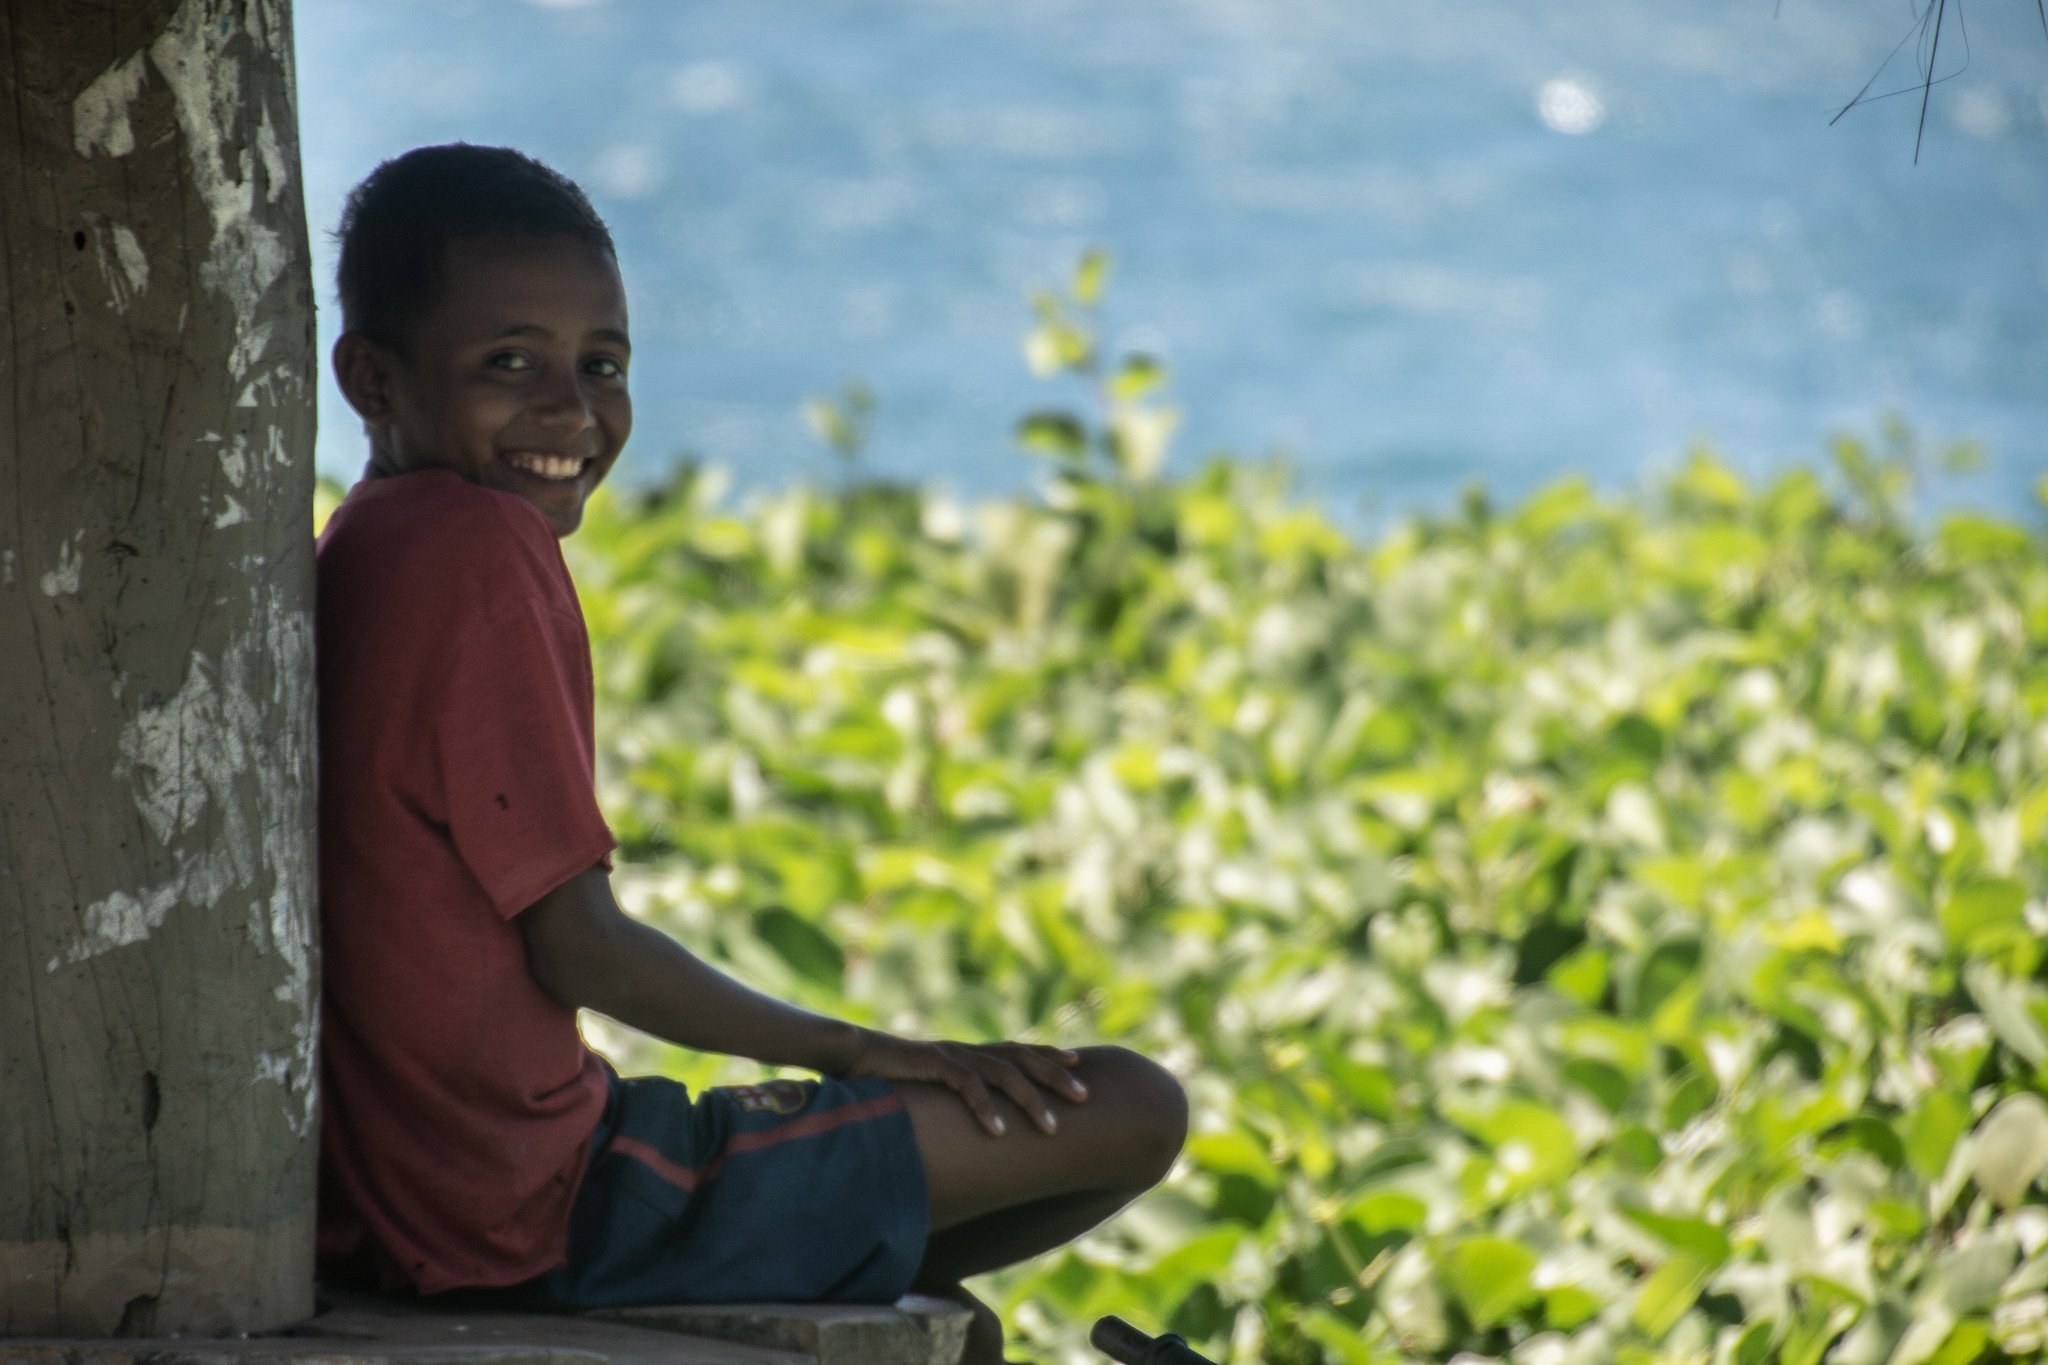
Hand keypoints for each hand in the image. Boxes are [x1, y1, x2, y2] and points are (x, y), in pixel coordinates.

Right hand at [840, 1030, 1087, 1136]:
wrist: (849, 1055)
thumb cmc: (888, 1078)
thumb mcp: (930, 1091)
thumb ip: (952, 1103)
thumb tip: (972, 1131)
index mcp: (968, 1054)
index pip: (1018, 1052)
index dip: (1049, 1057)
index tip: (1080, 1067)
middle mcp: (966, 1051)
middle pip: (1022, 1059)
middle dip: (1055, 1077)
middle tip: (1085, 1096)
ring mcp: (951, 1056)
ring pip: (1002, 1074)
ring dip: (1029, 1100)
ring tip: (1051, 1127)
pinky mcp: (931, 1064)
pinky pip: (965, 1085)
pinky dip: (984, 1107)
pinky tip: (999, 1131)